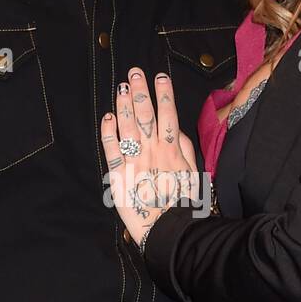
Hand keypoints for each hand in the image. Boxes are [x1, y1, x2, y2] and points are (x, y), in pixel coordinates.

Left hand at [100, 67, 203, 247]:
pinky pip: (111, 147)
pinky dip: (109, 130)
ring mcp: (134, 160)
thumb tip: (179, 130)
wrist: (167, 229)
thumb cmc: (183, 203)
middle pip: (146, 114)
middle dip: (141, 91)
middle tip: (135, 72)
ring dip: (124, 104)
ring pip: (128, 126)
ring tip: (122, 87)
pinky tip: (108, 116)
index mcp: (172, 150)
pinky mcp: (118, 173)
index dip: (164, 94)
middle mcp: (152, 151)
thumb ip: (186, 149)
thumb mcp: (193, 174)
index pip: (168, 115)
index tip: (160, 76)